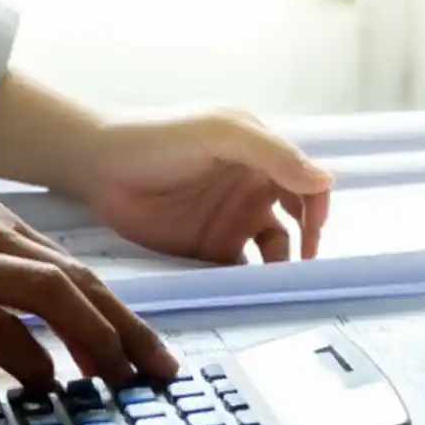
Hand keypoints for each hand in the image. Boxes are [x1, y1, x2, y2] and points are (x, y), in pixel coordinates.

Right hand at [0, 171, 177, 387]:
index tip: (153, 353)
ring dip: (92, 338)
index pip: (79, 271)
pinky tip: (43, 382)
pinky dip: (27, 355)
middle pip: (78, 281)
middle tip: (156, 372)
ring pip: (48, 294)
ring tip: (114, 379)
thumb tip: (47, 336)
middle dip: (127, 329)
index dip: (123, 315)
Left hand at [78, 110, 334, 263]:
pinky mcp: (210, 249)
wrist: (98, 166)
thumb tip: (327, 179)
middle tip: (303, 265)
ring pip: (275, 248)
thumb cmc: (158, 137)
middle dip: (308, 241)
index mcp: (261, 154)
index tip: (313, 232)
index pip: (307, 181)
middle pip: (298, 219)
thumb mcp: (221, 134)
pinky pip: (242, 269)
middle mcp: (253, 187)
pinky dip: (252, 281)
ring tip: (276, 282)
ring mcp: (232, 219)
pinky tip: (250, 290)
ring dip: (282, 265)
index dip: (318, 205)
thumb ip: (273, 154)